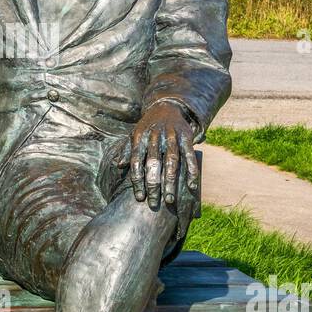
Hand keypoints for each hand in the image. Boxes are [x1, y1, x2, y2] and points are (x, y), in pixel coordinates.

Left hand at [127, 102, 199, 223]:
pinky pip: (189, 156)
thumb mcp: (134, 134)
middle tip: (154, 204)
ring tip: (170, 200)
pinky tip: (192, 186)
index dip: (137, 181)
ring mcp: (172, 137)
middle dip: (153, 185)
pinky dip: (192, 171)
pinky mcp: (186, 136)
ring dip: (170, 182)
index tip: (139, 198)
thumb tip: (118, 165)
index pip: (136, 162)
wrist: (167, 106)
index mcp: (140, 138)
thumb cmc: (148, 126)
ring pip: (171, 162)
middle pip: (153, 164)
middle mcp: (155, 137)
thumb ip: (127, 150)